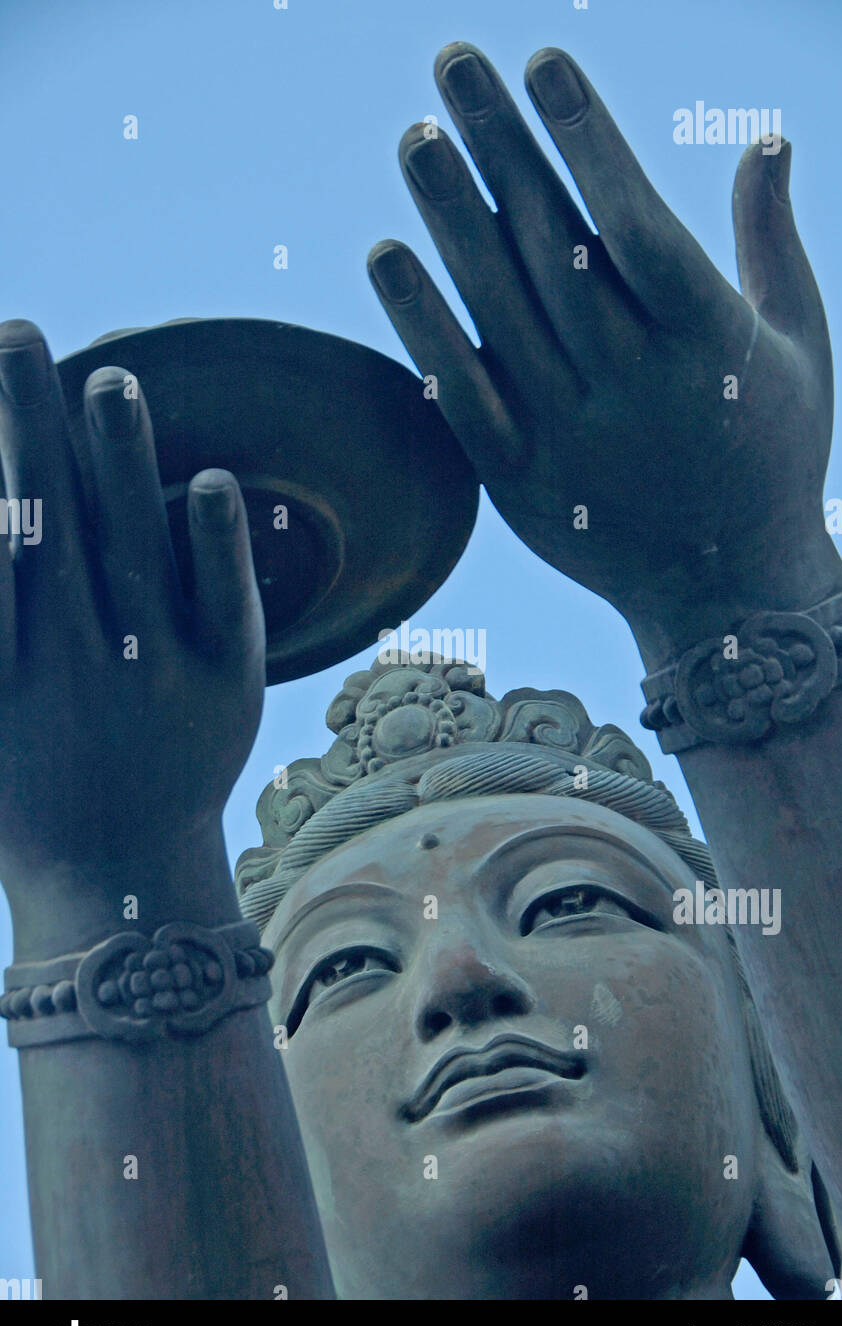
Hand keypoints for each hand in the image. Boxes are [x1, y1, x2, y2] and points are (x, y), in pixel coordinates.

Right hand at [0, 321, 264, 951]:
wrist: (120, 883)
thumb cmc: (31, 798)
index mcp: (5, 672)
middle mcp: (74, 663)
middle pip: (51, 521)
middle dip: (31, 423)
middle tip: (21, 335)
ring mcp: (156, 675)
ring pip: (134, 548)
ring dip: (121, 459)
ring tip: (112, 377)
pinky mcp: (228, 688)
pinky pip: (225, 606)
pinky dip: (219, 544)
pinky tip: (212, 476)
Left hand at [367, 43, 841, 667]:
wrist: (725, 590)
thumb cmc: (772, 455)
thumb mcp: (801, 347)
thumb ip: (773, 243)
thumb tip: (766, 139)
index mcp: (712, 346)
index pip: (637, 225)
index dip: (587, 141)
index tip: (544, 64)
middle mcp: (637, 387)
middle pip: (553, 250)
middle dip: (502, 148)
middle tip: (453, 62)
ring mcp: (572, 437)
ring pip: (499, 311)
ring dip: (450, 217)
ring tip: (418, 137)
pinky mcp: (520, 480)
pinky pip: (459, 394)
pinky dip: (421, 326)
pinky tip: (385, 254)